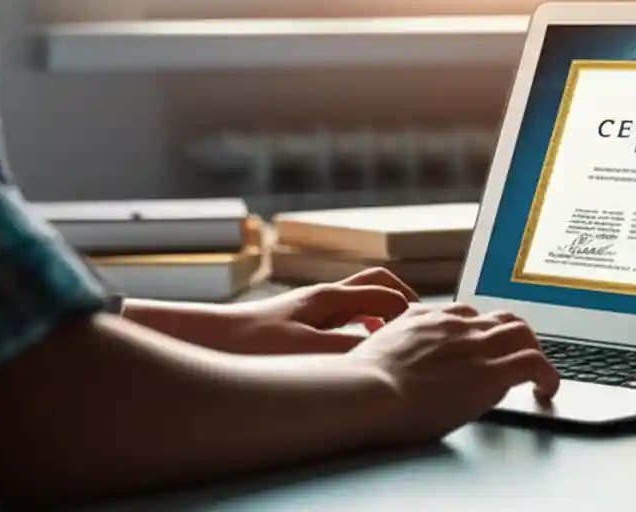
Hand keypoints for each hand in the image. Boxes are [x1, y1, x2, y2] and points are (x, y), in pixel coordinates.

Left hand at [223, 268, 419, 353]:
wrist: (208, 340)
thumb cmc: (251, 344)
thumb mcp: (305, 351)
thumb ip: (349, 350)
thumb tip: (386, 352)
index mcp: (330, 298)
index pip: (388, 296)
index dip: (412, 315)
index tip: (427, 337)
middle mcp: (324, 295)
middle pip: (379, 284)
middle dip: (406, 301)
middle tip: (424, 326)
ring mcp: (313, 306)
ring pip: (363, 299)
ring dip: (385, 313)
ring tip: (400, 339)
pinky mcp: (302, 320)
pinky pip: (347, 315)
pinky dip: (365, 325)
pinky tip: (363, 347)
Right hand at [350, 303, 559, 444]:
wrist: (366, 391)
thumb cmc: (360, 383)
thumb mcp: (374, 352)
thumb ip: (393, 346)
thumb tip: (393, 353)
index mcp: (426, 318)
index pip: (464, 315)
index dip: (479, 332)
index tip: (480, 347)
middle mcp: (455, 324)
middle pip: (499, 318)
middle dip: (512, 336)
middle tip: (518, 356)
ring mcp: (476, 345)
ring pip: (522, 333)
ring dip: (532, 351)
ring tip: (538, 373)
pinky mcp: (492, 371)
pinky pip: (535, 364)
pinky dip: (548, 375)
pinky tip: (548, 389)